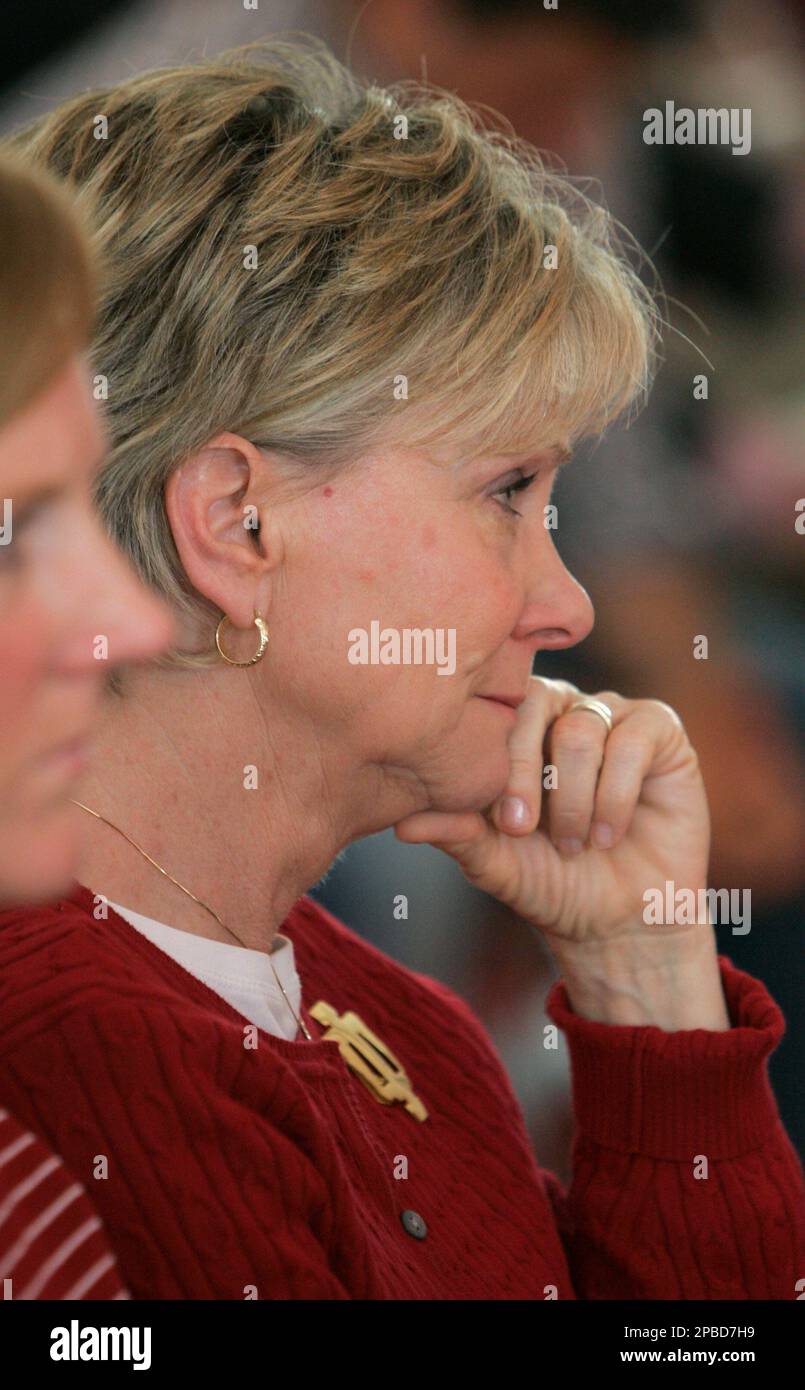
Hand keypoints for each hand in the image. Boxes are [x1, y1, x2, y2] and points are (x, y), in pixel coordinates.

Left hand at [393, 676, 710, 954]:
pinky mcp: (659, 731)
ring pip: (582, 728)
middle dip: (526, 771)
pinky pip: (633, 738)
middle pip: (534, 703)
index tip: (505, 825)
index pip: (494, 709)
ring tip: (575, 844)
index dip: (497, 763)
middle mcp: (561, 709)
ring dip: (574, 796)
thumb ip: (455, 834)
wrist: (621, 922)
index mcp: (514, 727)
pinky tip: (609, 835)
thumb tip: (402, 823)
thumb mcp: (496, 862)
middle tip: (526, 830)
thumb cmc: (552, 884)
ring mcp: (611, 714)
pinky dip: (616, 794)